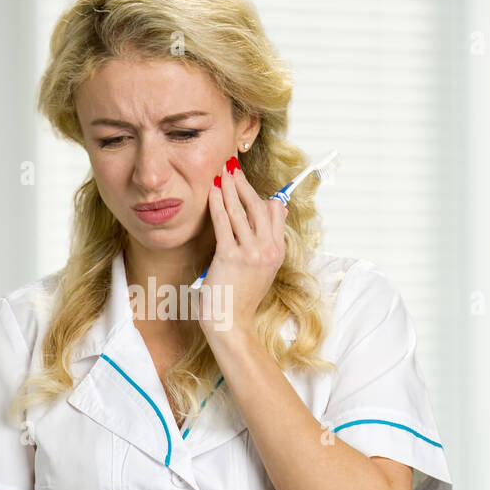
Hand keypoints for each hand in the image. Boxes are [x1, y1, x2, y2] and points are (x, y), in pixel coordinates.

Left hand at [198, 155, 286, 338]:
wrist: (231, 323)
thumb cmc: (240, 298)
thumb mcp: (261, 270)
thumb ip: (265, 245)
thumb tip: (269, 220)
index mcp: (276, 252)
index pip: (275, 213)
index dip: (261, 196)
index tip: (246, 184)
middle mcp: (267, 250)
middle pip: (260, 206)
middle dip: (245, 184)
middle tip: (233, 167)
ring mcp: (251, 253)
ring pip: (242, 210)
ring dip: (231, 187)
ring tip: (222, 172)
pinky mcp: (231, 257)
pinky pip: (225, 223)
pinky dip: (219, 204)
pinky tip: (213, 192)